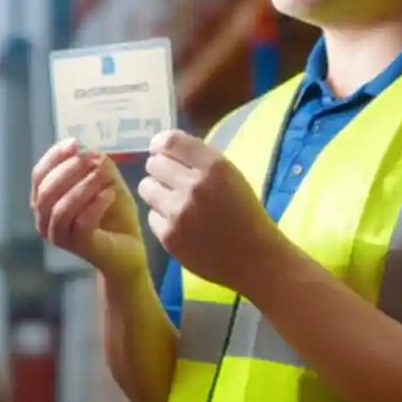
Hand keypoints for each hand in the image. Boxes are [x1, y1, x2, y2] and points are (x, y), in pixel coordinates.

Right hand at [31, 138, 144, 279]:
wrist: (129, 249)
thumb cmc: (113, 215)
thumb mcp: (108, 183)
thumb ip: (99, 167)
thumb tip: (89, 153)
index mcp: (44, 202)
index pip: (39, 175)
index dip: (53, 157)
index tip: (73, 143)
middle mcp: (45, 221)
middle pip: (45, 192)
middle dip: (66, 171)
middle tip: (88, 160)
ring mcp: (60, 237)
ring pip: (61, 209)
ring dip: (82, 187)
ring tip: (103, 175)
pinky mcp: (80, 247)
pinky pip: (81, 224)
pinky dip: (95, 206)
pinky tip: (110, 194)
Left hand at [138, 129, 280, 289]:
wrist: (255, 260)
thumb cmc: (246, 215)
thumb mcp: (232, 177)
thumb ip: (200, 160)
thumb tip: (165, 148)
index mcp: (214, 167)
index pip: (170, 141)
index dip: (160, 144)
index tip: (159, 150)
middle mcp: (194, 186)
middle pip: (154, 163)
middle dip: (160, 169)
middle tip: (170, 180)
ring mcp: (179, 213)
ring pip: (146, 187)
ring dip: (156, 191)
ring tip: (171, 201)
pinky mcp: (169, 236)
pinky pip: (151, 215)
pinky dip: (161, 218)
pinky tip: (179, 224)